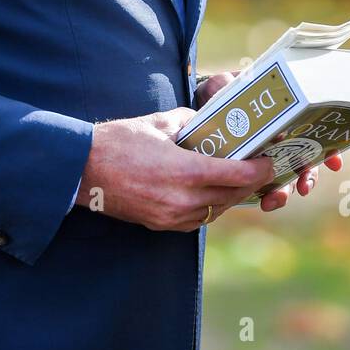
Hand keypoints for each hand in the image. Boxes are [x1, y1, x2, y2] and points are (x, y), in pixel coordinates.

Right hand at [74, 107, 276, 232]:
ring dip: (230, 196)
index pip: (236, 175)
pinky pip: (197, 219)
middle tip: (260, 167)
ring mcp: (171, 216)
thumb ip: (190, 124)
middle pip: (231, 195)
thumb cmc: (117, 142)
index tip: (269, 160)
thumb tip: (210, 123)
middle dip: (250, 182)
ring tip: (237, 179)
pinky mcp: (161, 225)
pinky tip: (209, 191)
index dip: (259, 169)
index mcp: (184, 171)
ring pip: (216, 211)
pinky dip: (209, 206)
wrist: (81, 170)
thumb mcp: (159, 124)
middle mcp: (181, 200)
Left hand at [193, 70, 343, 212]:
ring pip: (287, 178)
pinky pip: (265, 188)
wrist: (196, 113)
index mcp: (281, 118)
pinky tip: (264, 203)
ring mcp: (266, 157)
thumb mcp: (221, 86)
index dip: (327, 147)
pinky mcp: (251, 172)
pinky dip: (269, 197)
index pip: (311, 131)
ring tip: (274, 201)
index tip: (334, 161)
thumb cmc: (216, 96)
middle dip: (308, 177)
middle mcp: (279, 139)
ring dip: (286, 191)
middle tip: (302, 187)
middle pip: (305, 160)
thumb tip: (232, 85)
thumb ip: (225, 85)